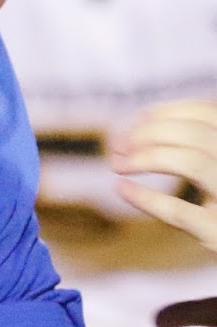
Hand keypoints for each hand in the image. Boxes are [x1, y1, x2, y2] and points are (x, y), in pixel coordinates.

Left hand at [110, 99, 216, 252]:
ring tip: (118, 164)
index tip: (138, 120)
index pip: (207, 113)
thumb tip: (141, 122)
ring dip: (147, 158)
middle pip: (196, 134)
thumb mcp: (215, 166)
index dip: (167, 112)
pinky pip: (180, 214)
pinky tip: (121, 189)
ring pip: (191, 163)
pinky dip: (147, 199)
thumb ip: (198, 144)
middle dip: (150, 133)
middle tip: (118, 144)